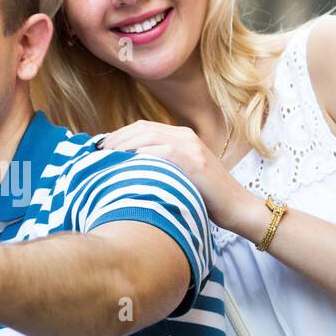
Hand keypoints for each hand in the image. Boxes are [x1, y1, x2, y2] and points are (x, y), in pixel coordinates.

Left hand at [99, 121, 255, 233]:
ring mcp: (191, 146)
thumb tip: (127, 170)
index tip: (101, 148)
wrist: (238, 208)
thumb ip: (160, 165)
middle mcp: (185, 136)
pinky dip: (141, 155)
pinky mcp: (194, 161)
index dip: (119, 135)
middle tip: (96, 153)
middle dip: (115, 139)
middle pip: (141, 128)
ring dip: (122, 145)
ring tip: (105, 157)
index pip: (143, 127)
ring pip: (148, 136)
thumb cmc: (207, 198)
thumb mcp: (181, 174)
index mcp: (182, 135)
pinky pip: (161, 151)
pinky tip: (126, 163)